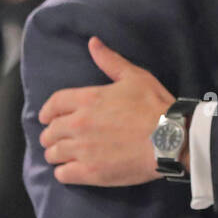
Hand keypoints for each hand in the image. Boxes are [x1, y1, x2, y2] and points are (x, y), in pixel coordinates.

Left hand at [38, 37, 175, 185]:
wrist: (171, 139)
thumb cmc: (155, 106)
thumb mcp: (135, 77)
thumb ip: (110, 61)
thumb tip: (93, 43)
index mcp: (87, 99)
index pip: (53, 104)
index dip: (47, 112)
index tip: (47, 118)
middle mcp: (78, 124)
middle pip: (49, 132)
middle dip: (51, 134)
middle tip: (58, 139)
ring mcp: (83, 150)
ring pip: (53, 154)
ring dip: (56, 154)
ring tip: (64, 156)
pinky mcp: (90, 172)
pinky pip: (62, 175)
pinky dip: (64, 172)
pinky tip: (71, 170)